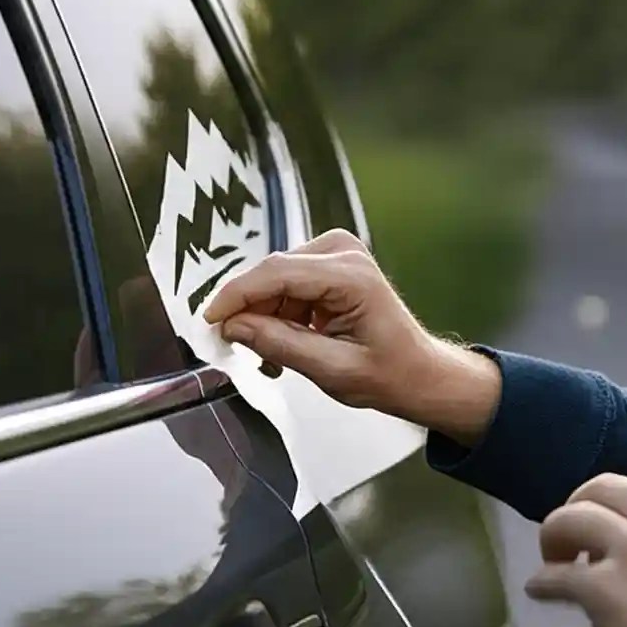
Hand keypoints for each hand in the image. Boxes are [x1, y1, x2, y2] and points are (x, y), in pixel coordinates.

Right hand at [202, 229, 500, 445]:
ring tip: (271, 358)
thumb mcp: (331, 370)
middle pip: (272, 274)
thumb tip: (233, 326)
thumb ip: (280, 345)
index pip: (277, 273)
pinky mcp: (327, 262)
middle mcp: (343, 252)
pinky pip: (284, 284)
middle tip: (236, 348)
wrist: (417, 372)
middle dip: (248, 311)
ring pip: (274, 280)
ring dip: (263, 317)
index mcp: (352, 276)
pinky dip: (277, 313)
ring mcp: (336, 253)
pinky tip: (283, 342)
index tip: (209, 321)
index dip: (236, 296)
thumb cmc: (388, 373)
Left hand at [528, 473, 626, 626]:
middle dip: (579, 507)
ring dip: (554, 536)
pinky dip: (542, 582)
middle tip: (571, 537)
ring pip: (571, 518)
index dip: (619, 513)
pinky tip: (541, 591)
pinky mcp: (609, 589)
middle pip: (604, 489)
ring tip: (553, 562)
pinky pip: (556, 575)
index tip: (608, 535)